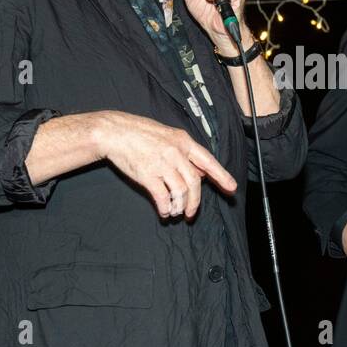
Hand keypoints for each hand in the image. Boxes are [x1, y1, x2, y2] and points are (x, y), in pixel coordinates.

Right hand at [97, 111, 237, 218]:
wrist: (114, 132)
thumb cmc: (140, 133)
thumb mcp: (168, 136)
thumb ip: (185, 154)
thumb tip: (200, 173)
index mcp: (183, 141)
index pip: (208, 161)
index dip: (221, 176)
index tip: (232, 188)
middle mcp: (175, 152)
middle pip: (194, 182)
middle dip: (196, 202)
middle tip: (191, 213)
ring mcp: (162, 164)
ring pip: (181, 191)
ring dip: (180, 206)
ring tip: (176, 211)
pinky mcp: (147, 175)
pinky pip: (162, 197)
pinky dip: (166, 207)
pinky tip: (164, 211)